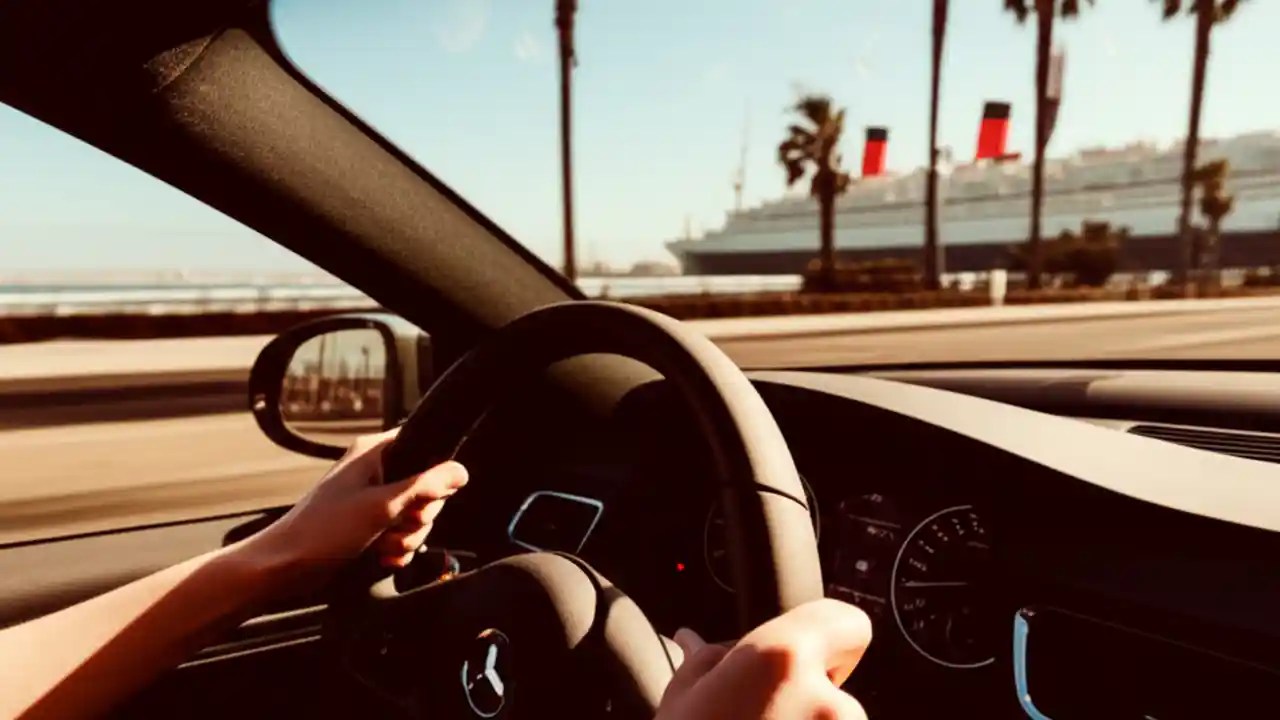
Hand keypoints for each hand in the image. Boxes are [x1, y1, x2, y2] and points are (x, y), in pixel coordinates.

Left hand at [241, 429, 468, 593]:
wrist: (286, 567)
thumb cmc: (323, 530)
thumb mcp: (382, 506)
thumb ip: (425, 486)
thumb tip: (461, 471)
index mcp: (374, 453)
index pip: (424, 446)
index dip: (433, 473)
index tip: (424, 495)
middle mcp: (375, 471)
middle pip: (426, 487)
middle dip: (418, 515)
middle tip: (397, 525)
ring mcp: (372, 499)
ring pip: (416, 514)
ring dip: (407, 536)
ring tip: (383, 545)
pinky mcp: (369, 524)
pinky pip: (401, 533)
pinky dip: (397, 548)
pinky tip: (383, 556)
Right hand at [656, 599, 870, 719]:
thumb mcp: (681, 700)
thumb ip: (706, 661)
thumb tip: (703, 646)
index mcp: (783, 661)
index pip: (850, 622)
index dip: (828, 637)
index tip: (808, 660)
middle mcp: (828, 704)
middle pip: (836, 683)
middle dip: (809, 696)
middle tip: (761, 716)